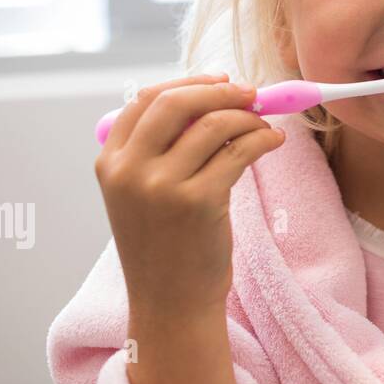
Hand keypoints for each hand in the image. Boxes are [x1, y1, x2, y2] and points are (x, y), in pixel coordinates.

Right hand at [94, 74, 285, 319]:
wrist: (171, 302)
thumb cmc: (166, 244)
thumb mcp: (142, 193)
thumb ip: (161, 147)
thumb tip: (211, 96)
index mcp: (110, 163)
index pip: (145, 99)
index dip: (188, 83)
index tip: (221, 82)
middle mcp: (129, 171)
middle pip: (177, 101)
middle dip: (221, 91)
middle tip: (251, 94)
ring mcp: (161, 186)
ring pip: (214, 124)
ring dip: (249, 118)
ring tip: (265, 126)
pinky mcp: (198, 202)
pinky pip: (239, 151)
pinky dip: (263, 139)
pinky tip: (273, 141)